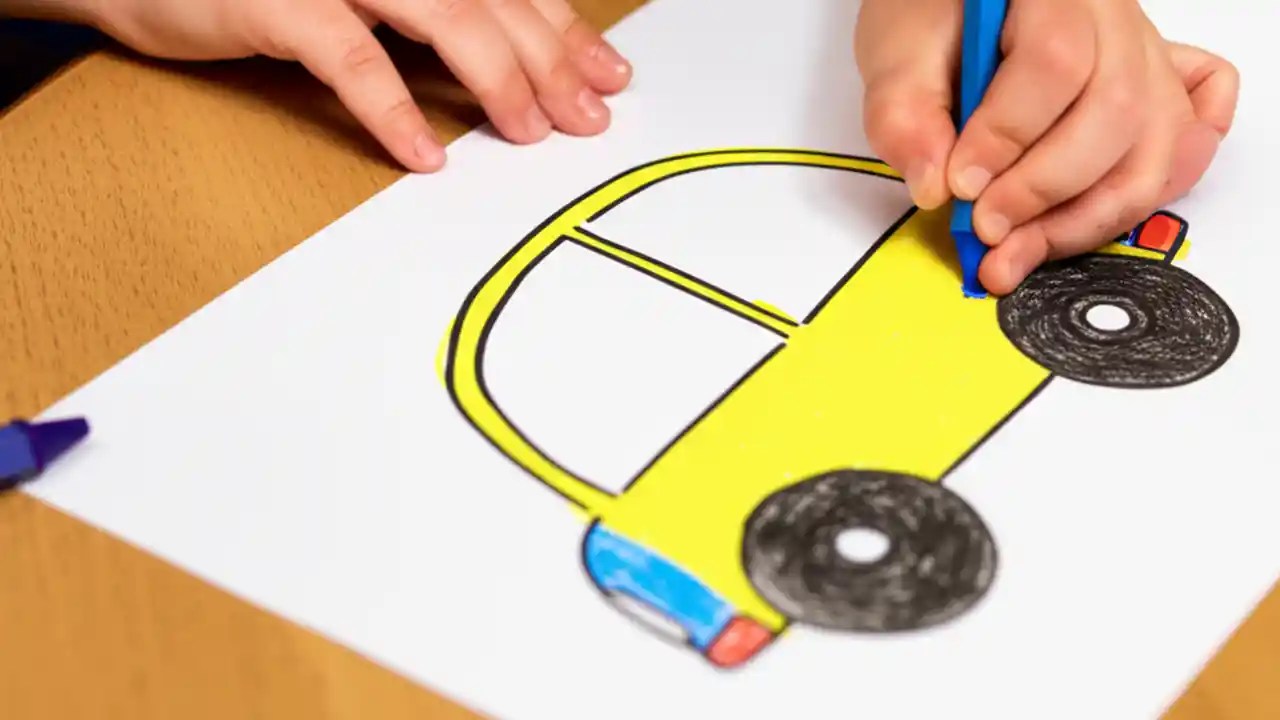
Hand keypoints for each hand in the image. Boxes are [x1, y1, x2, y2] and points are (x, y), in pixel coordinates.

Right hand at [73, 0, 632, 172]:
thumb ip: (424, 14)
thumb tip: (506, 58)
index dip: (561, 27)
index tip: (604, 73)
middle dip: (548, 58)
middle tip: (586, 114)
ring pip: (442, 13)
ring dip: (496, 76)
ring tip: (530, 130)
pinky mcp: (275, 1)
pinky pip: (348, 56)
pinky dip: (391, 107)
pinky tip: (424, 153)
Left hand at [854, 0, 1238, 294]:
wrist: (961, 7)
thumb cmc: (934, 19)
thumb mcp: (897, 50)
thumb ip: (904, 114)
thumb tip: (934, 188)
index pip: (1056, 62)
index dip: (1009, 136)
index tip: (961, 185)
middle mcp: (1118, 23)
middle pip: (1118, 112)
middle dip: (1045, 189)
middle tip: (986, 229)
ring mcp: (1148, 61)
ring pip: (1156, 149)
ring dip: (1086, 219)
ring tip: (1018, 252)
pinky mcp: (1157, 96)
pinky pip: (1190, 144)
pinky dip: (1151, 193)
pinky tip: (1089, 215)